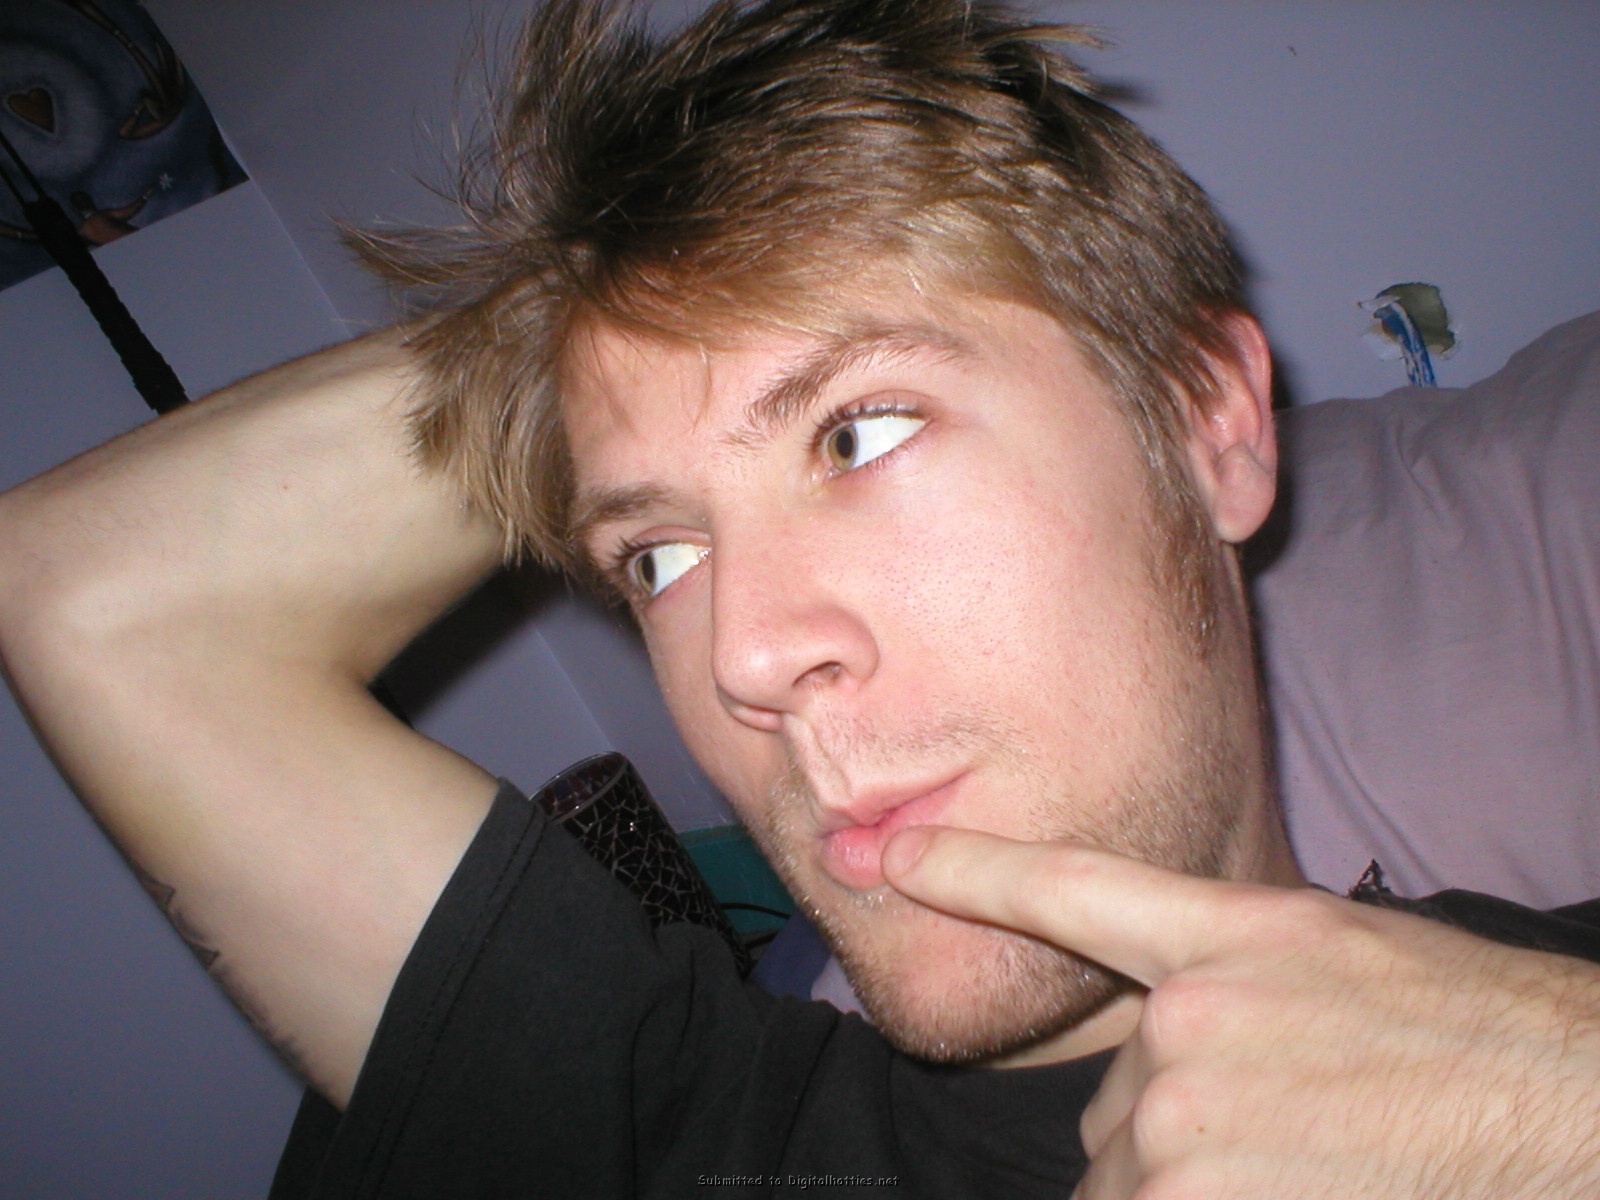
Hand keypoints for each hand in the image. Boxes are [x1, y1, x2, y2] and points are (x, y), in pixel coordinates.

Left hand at [882, 827, 1599, 1198]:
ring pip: (1130, 1175)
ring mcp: (1185, 1119)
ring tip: (1304, 1160)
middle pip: (1117, 1102)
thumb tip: (1151, 1045)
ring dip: (1190, 1185)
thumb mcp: (1331, 957)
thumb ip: (1216, 977)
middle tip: (1291, 1122)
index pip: (1067, 888)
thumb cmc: (1463, 1032)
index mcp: (1227, 934)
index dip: (967, 869)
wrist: (1570, 1103)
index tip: (882, 855)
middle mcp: (1187, 1019)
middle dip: (1175, 1129)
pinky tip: (1293, 1183)